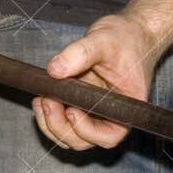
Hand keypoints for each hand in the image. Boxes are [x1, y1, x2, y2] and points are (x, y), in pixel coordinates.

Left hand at [37, 11, 164, 150]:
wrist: (130, 31)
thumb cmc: (126, 38)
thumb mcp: (104, 40)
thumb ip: (80, 53)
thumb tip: (54, 70)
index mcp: (126, 109)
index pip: (108, 136)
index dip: (86, 130)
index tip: (71, 109)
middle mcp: (111, 116)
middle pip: (83, 141)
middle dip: (61, 126)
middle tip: (47, 100)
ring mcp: (94, 113)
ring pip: (70, 136)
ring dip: (51, 124)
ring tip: (41, 99)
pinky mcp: (81, 105)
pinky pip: (64, 122)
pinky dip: (49, 116)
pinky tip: (42, 96)